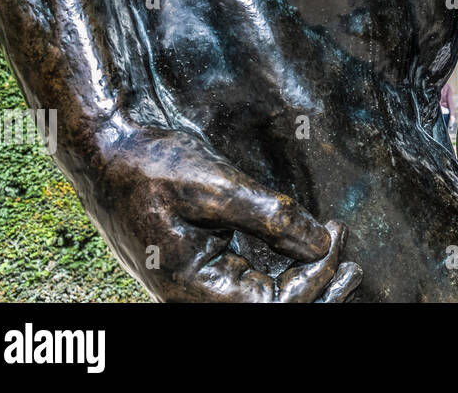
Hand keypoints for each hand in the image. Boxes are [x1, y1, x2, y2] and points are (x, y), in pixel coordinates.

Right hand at [88, 124, 361, 300]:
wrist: (104, 150)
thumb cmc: (149, 165)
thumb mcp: (214, 185)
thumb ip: (269, 214)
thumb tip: (320, 241)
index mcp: (191, 287)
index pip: (270, 305)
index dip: (313, 279)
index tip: (337, 239)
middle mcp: (195, 293)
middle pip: (269, 308)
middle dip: (317, 290)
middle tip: (353, 266)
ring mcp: (197, 280)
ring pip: (261, 294)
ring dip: (302, 279)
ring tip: (339, 254)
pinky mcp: (201, 262)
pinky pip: (248, 274)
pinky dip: (281, 263)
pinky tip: (306, 244)